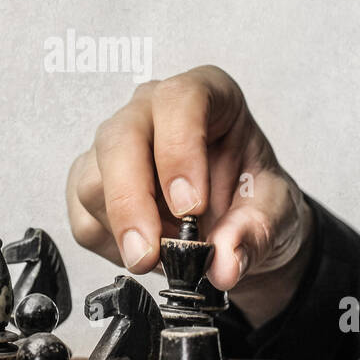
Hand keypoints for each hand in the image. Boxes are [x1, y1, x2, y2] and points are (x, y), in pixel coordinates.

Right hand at [66, 65, 313, 302]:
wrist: (239, 223)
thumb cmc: (254, 195)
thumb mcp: (275, 212)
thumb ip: (253, 234)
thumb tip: (225, 264)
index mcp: (205, 95)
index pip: (179, 101)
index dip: (180, 151)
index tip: (191, 207)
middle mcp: (151, 111)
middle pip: (120, 140)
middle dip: (132, 202)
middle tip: (152, 253)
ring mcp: (115, 145)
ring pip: (93, 183)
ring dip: (125, 232)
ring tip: (169, 256)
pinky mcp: (92, 183)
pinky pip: (84, 219)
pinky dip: (113, 248)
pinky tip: (148, 251)